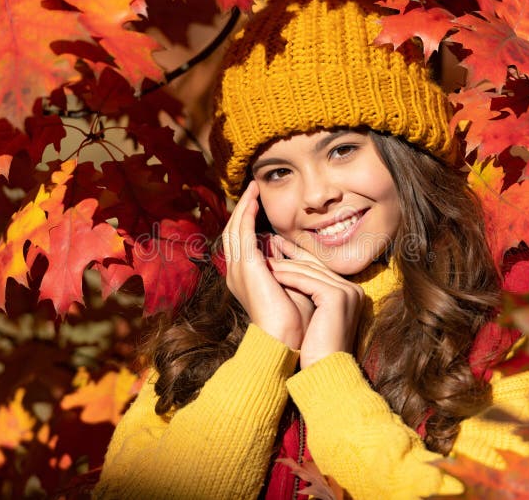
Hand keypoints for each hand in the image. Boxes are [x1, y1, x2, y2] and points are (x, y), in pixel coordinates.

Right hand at [222, 181, 304, 348]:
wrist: (285, 341)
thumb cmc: (294, 321)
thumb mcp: (291, 284)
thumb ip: (288, 265)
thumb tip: (290, 247)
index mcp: (244, 278)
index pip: (242, 242)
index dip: (248, 220)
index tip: (258, 203)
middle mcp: (235, 272)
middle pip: (234, 231)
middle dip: (243, 208)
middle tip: (253, 188)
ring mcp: (237, 269)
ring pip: (235, 228)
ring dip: (244, 206)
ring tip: (253, 188)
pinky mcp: (246, 266)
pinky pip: (242, 232)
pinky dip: (247, 214)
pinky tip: (254, 200)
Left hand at [268, 235, 364, 368]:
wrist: (325, 371)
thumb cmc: (316, 348)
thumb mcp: (315, 315)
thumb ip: (310, 293)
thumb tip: (289, 271)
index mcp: (351, 293)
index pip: (321, 268)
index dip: (298, 256)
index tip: (278, 247)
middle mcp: (353, 290)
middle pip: (316, 266)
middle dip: (290, 256)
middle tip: (269, 242)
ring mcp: (347, 292)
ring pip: (309, 271)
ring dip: (285, 265)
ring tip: (264, 259)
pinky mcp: (337, 297)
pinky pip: (306, 281)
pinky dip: (287, 277)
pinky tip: (271, 273)